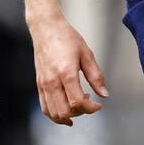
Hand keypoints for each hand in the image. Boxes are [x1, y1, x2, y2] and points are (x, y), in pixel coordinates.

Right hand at [28, 10, 107, 125]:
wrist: (46, 28)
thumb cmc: (66, 37)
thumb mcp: (86, 54)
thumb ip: (96, 76)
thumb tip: (104, 94)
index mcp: (66, 72)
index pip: (77, 101)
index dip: (90, 108)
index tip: (98, 105)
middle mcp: (52, 80)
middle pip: (65, 110)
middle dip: (81, 113)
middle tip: (89, 104)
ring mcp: (44, 84)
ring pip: (53, 113)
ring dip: (68, 116)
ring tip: (79, 108)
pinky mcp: (39, 84)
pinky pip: (45, 107)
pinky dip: (55, 115)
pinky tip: (66, 114)